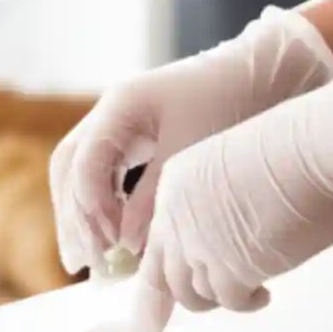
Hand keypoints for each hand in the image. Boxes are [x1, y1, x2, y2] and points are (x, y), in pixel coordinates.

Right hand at [51, 7, 332, 273]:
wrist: (265, 70)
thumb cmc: (231, 100)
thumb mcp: (191, 151)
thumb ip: (152, 199)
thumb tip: (125, 244)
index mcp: (118, 106)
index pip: (83, 163)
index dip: (90, 208)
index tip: (109, 244)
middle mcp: (109, 113)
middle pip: (67, 168)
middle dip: (72, 216)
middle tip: (82, 261)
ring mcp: (117, 124)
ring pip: (78, 172)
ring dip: (80, 214)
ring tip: (89, 257)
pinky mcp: (133, 137)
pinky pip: (101, 174)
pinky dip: (101, 205)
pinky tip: (111, 233)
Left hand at [131, 58, 332, 331]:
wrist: (324, 149)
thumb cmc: (298, 147)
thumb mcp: (236, 166)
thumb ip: (218, 203)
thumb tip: (225, 238)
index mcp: (176, 184)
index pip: (156, 239)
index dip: (157, 269)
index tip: (149, 297)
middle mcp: (179, 216)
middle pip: (164, 275)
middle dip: (168, 301)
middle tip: (167, 320)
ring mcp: (201, 245)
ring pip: (193, 294)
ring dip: (217, 297)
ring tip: (244, 291)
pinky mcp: (233, 269)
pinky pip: (229, 301)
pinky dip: (246, 303)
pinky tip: (263, 295)